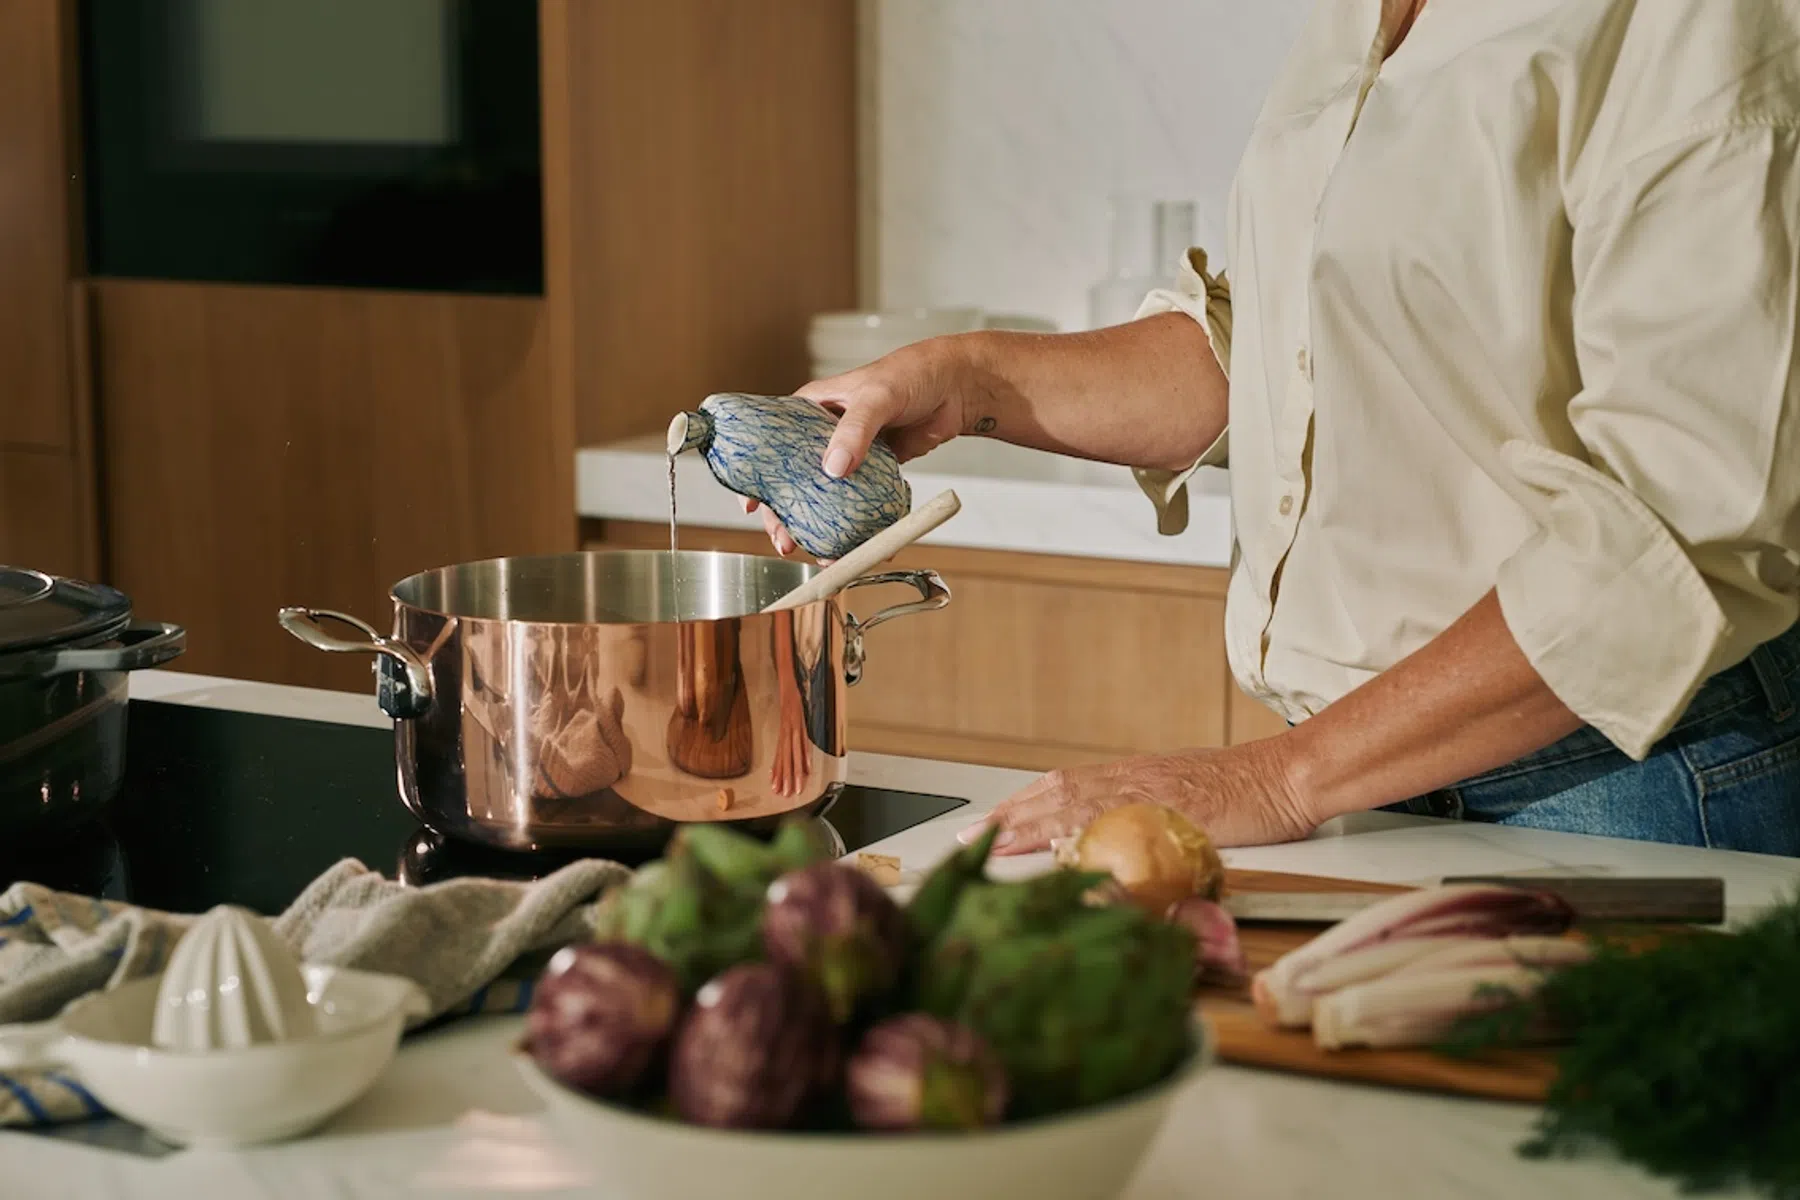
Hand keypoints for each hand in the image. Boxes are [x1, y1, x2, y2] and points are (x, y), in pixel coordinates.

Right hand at [748, 337, 975, 556]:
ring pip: (825, 499)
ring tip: (825, 555)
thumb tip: (833, 469)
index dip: (757, 478)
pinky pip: (858, 504)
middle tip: (788, 543)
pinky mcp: (872, 472)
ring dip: (823, 528)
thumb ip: (855, 431)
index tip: (751, 506)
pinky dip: (857, 526)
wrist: (955, 387)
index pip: (771, 446)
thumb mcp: (876, 396)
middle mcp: (822, 435)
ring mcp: (848, 456)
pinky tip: (860, 546)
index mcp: (810, 410)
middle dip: (788, 516)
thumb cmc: (911, 374)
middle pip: (794, 482)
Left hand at [959, 739, 1317, 855]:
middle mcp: (1134, 779)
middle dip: (1010, 816)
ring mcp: (1150, 794)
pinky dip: (1080, 836)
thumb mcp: (1186, 798)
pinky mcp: (1170, 813)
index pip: (1064, 784)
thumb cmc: (1248, 789)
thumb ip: (1149, 814)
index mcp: (1134, 775)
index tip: (990, 821)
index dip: (1023, 803)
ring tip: (992, 842)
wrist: (1289, 776)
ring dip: (1029, 823)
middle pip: (1057, 792)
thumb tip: (1118, 837)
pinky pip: (1115, 824)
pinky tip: (1053, 851)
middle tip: (970, 836)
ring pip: (1075, 804)